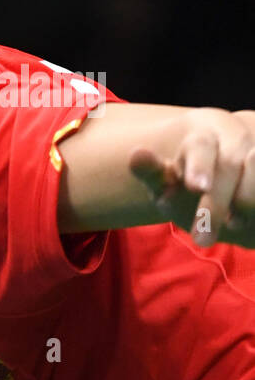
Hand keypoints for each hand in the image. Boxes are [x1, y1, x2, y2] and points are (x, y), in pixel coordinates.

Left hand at [129, 108, 254, 247]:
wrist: (226, 186)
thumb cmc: (185, 187)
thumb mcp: (165, 182)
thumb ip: (152, 172)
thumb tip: (136, 155)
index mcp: (203, 140)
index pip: (200, 146)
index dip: (199, 166)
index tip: (196, 187)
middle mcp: (235, 142)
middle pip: (230, 165)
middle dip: (215, 205)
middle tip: (201, 240)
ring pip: (254, 178)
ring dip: (247, 203)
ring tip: (234, 226)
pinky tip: (249, 225)